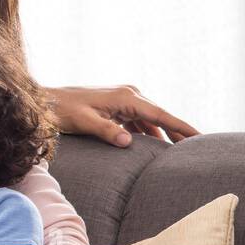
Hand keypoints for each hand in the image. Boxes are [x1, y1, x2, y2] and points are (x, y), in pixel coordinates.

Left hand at [46, 84, 199, 146]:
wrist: (45, 101)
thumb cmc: (63, 110)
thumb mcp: (85, 122)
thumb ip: (107, 131)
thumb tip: (128, 142)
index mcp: (126, 97)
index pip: (161, 115)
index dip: (181, 127)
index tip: (199, 136)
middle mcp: (129, 94)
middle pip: (160, 116)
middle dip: (177, 131)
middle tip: (197, 147)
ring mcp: (123, 98)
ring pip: (149, 119)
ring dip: (162, 133)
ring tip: (177, 149)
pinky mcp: (116, 105)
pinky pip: (137, 120)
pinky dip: (146, 131)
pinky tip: (152, 144)